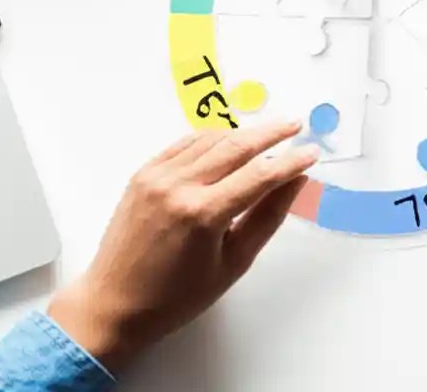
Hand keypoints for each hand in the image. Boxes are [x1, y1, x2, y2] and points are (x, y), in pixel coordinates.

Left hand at [47, 121, 317, 371]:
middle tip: (296, 125)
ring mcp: (156, 176)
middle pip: (235, 146)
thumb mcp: (233, 263)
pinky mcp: (142, 174)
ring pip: (209, 140)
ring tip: (268, 133)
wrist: (114, 302)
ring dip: (241, 134)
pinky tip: (228, 141)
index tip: (312, 152)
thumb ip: (266, 217)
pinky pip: (183, 145)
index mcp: (203, 214)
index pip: (259, 176)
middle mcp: (178, 186)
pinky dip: (210, 139)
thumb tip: (294, 182)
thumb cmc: (177, 296)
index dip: (290, 161)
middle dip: (270, 133)